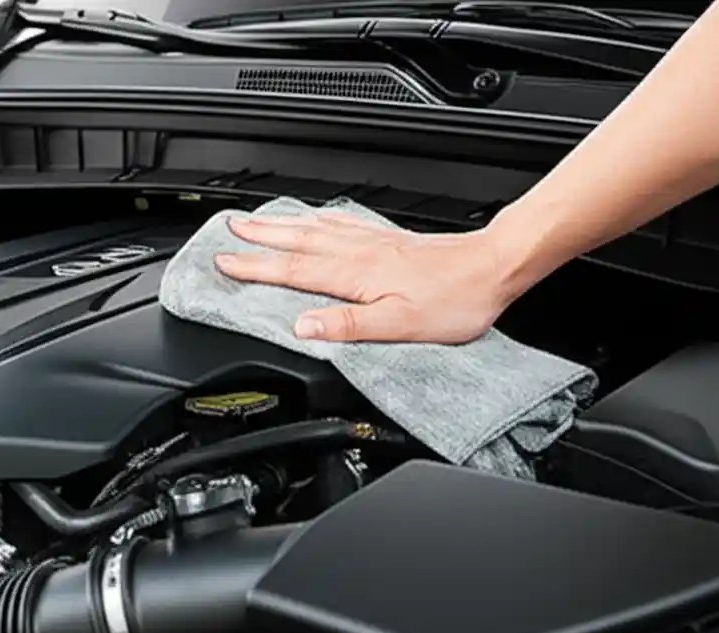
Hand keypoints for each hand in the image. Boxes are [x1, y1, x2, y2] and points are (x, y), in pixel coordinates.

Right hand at [215, 212, 526, 343]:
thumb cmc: (455, 300)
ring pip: (316, 229)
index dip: (255, 267)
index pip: (293, 270)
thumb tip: (303, 328)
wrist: (494, 268)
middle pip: (297, 241)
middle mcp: (360, 252)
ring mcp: (373, 242)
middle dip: (259, 237)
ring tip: (256, 220)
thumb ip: (348, 326)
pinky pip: (342, 223)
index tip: (224, 263)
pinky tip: (315, 218)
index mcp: (356, 274)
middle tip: (227, 230)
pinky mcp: (389, 241)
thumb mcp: (399, 324)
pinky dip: (319, 218)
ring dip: (282, 225)